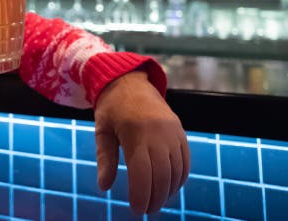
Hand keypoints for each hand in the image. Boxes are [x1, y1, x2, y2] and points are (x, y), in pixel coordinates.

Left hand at [94, 71, 189, 214]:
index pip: (142, 172)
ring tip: (157, 202)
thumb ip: (105, 159)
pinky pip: (185, 160)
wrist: (130, 80)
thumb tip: (104, 187)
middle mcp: (157, 132)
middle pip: (162, 175)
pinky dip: (180, 177)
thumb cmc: (112, 107)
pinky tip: (170, 188)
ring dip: (169, 191)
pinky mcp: (180, 131)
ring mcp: (172, 131)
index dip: (141, 194)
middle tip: (147, 210)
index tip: (136, 209)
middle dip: (156, 198)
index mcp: (135, 132)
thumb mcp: (102, 130)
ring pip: (176, 170)